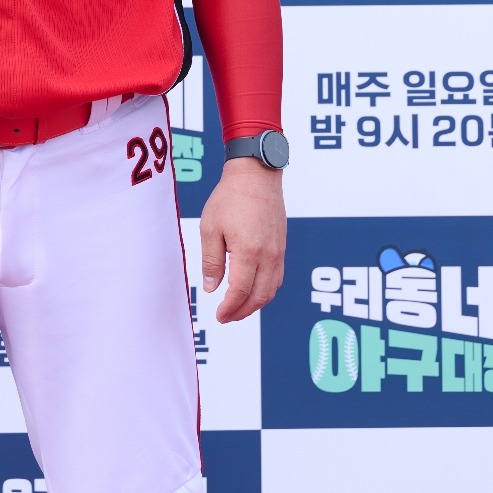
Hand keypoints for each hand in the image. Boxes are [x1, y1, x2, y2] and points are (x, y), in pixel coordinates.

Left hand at [199, 157, 285, 323]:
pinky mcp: (282, 247)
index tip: (218, 316)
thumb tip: (211, 289)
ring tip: (238, 308)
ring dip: (255, 305)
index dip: (229, 308)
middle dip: (242, 312)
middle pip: (258, 297)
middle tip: (226, 317)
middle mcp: (268, 256)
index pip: (240, 292)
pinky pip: (277, 278)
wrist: (256, 175)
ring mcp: (278, 252)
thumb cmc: (230, 198)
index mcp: (248, 252)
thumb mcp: (210, 227)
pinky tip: (253, 291)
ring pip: (271, 290)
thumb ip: (211, 261)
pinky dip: (265, 291)